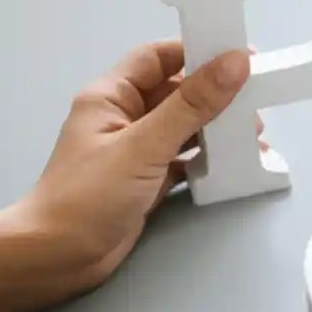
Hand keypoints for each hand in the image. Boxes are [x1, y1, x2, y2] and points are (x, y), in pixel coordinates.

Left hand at [20, 39, 255, 288]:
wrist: (56, 258)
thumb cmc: (87, 196)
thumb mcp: (144, 146)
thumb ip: (192, 105)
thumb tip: (234, 62)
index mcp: (111, 97)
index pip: (159, 58)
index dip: (197, 52)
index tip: (240, 56)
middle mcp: (124, 118)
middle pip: (178, 93)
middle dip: (216, 96)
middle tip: (255, 102)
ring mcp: (136, 150)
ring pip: (185, 127)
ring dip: (217, 129)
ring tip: (252, 137)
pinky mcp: (147, 180)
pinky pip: (185, 159)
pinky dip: (209, 159)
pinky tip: (233, 164)